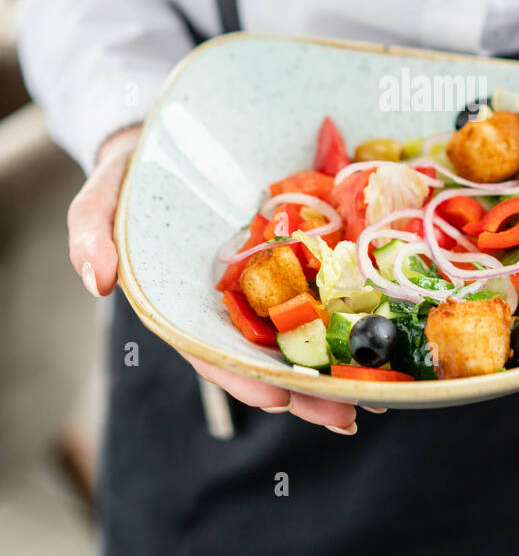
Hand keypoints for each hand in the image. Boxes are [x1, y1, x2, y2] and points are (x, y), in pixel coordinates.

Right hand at [67, 126, 358, 433]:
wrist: (174, 138)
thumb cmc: (133, 176)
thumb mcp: (102, 194)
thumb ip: (91, 232)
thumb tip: (98, 282)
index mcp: (187, 305)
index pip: (215, 352)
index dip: (245, 378)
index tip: (279, 399)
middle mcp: (232, 303)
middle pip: (270, 358)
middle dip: (307, 392)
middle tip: (346, 416)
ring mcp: (269, 280)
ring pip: (306, 335)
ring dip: (339, 370)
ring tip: (378, 397)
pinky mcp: (300, 254)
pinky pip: (331, 288)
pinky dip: (357, 317)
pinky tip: (388, 341)